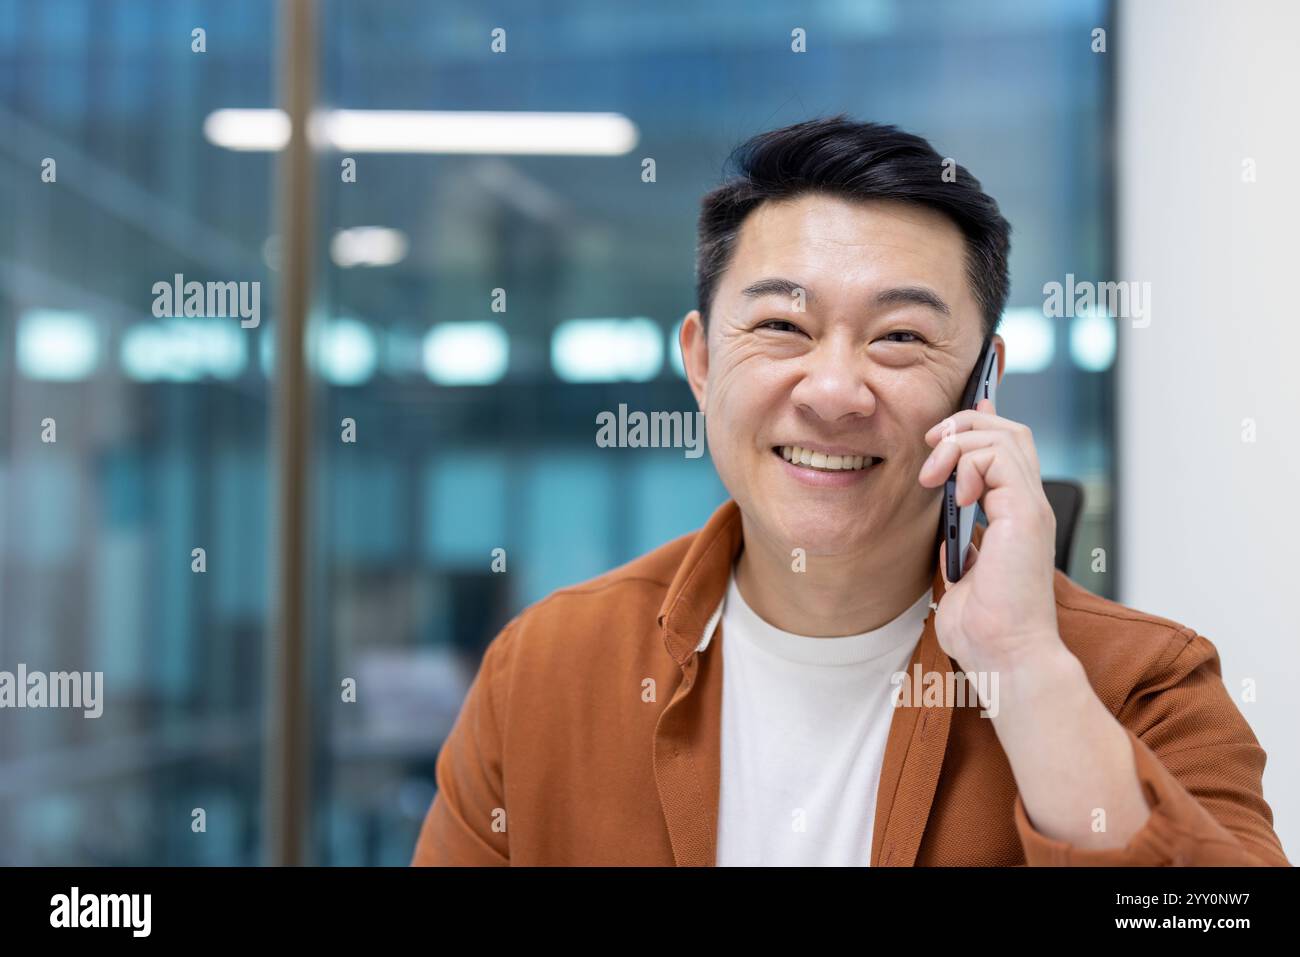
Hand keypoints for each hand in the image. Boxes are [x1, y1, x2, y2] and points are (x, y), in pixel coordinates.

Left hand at [917, 396, 1063, 672]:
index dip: (979, 427)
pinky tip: (955, 493)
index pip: (1009, 451)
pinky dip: (968, 462)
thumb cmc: (986, 633)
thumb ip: (959, 550)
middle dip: (965, 424)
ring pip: (1004, 435)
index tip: (945, 428)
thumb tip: (947, 533)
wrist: (1005, 660)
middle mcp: (1028, 507)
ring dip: (959, 443)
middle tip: (930, 445)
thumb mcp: (962, 579)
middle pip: (1010, 431)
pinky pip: (997, 458)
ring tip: (934, 475)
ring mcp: (1030, 508)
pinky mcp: (1024, 514)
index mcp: (1016, 519)